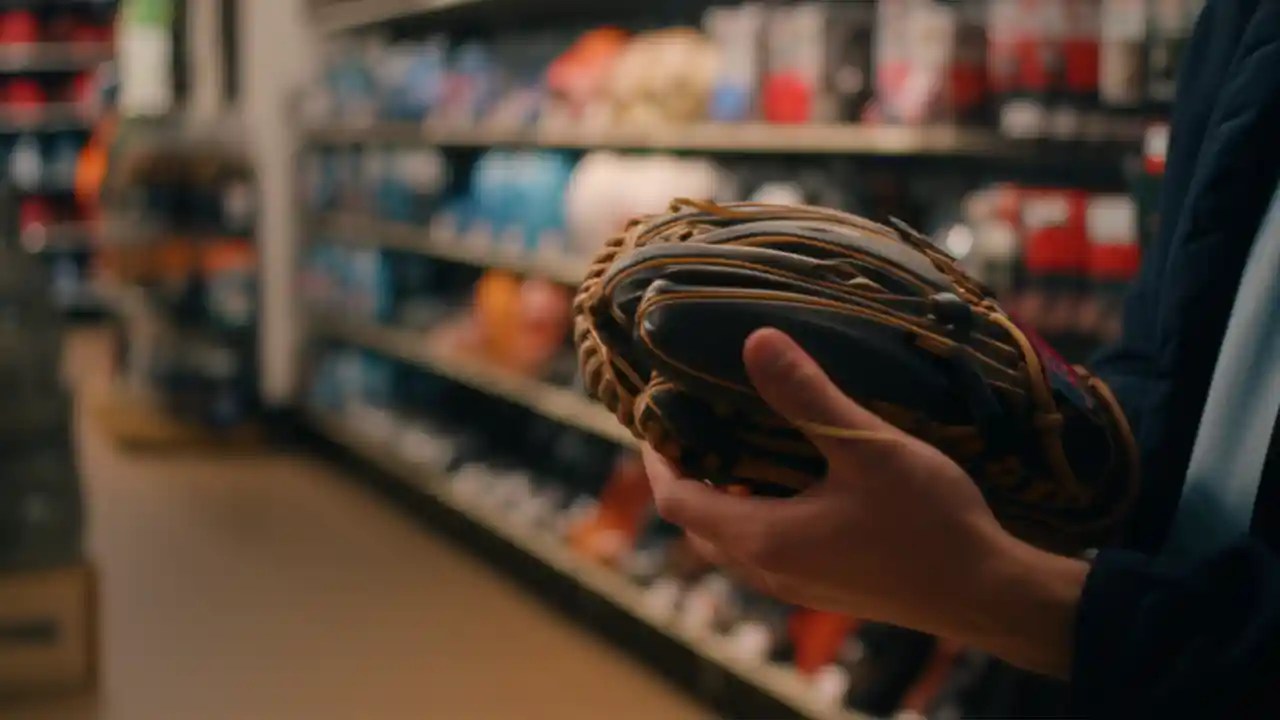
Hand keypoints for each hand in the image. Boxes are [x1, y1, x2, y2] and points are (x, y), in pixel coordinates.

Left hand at [643, 328, 1088, 676]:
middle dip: (687, 476)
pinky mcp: (826, 589)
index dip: (658, 459)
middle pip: (698, 525)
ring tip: (738, 446)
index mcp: (763, 537)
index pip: (677, 500)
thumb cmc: (928, 521)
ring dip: (723, 499)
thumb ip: (808, 396)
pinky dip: (756, 516)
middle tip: (696, 426)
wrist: (987, 593)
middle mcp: (769, 570)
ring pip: (731, 543)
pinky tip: (792, 482)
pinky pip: (766, 553)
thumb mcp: (866, 447)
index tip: (660, 419)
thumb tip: (755, 341)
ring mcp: (798, 586)